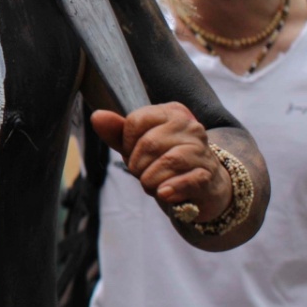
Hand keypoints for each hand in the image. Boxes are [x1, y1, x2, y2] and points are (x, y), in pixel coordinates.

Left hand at [90, 103, 231, 220]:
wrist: (201, 187)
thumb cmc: (164, 162)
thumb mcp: (137, 146)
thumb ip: (116, 132)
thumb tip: (97, 117)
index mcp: (171, 112)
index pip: (136, 121)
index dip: (128, 144)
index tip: (135, 155)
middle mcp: (190, 126)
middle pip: (149, 143)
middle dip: (138, 166)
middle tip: (144, 174)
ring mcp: (202, 150)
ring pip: (169, 161)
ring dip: (151, 180)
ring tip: (153, 186)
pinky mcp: (209, 175)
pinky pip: (187, 181)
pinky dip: (171, 189)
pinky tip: (165, 193)